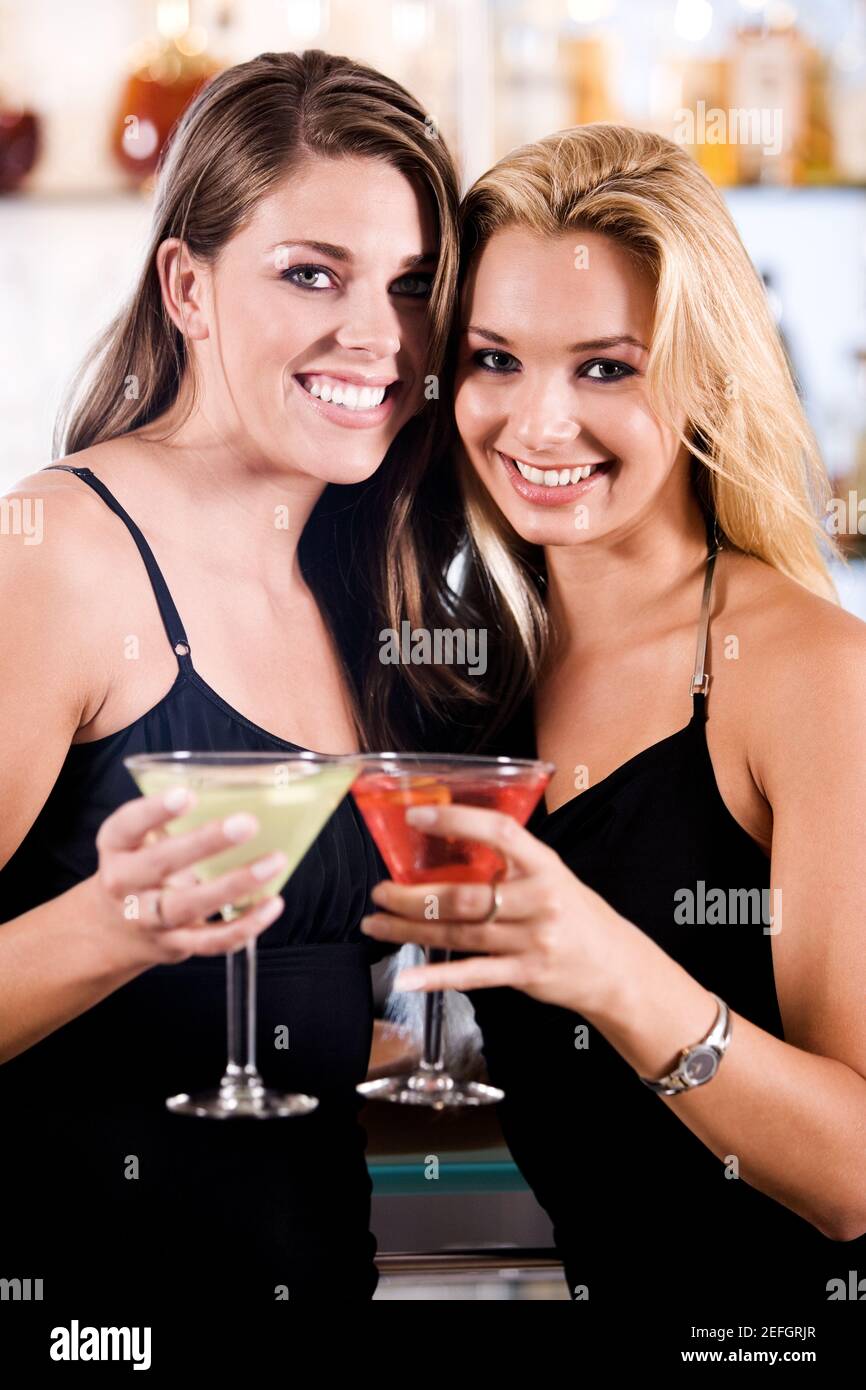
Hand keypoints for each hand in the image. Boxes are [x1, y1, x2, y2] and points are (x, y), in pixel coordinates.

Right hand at [87, 787, 286, 966]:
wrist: (113, 930)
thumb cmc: (142, 866)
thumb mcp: (143, 838)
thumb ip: (177, 817)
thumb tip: (246, 786)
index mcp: (117, 847)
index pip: (126, 826)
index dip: (154, 811)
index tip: (187, 794)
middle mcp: (125, 884)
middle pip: (160, 864)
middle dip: (204, 843)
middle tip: (247, 823)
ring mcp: (148, 919)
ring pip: (189, 905)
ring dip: (234, 884)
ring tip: (274, 861)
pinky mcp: (175, 945)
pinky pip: (211, 941)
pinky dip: (245, 925)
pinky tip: (272, 903)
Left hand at [360, 802, 632, 1014]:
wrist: (618, 968)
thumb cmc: (577, 916)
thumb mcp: (553, 877)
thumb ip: (509, 866)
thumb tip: (448, 850)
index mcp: (545, 865)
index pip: (499, 832)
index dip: (457, 821)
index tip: (416, 816)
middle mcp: (539, 899)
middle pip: (464, 895)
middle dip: (413, 895)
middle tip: (379, 891)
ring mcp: (533, 939)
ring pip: (459, 934)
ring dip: (410, 929)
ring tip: (377, 923)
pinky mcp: (526, 974)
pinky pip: (473, 974)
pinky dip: (435, 977)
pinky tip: (407, 977)